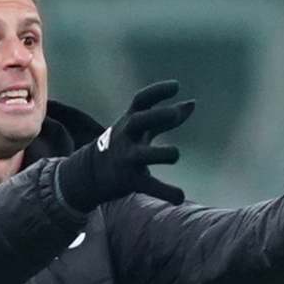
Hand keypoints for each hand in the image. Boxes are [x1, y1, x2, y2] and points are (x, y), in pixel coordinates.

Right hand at [57, 80, 194, 209]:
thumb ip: (168, 117)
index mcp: (130, 121)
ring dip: (161, 153)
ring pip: (142, 155)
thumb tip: (192, 103)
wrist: (90, 173)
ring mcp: (127, 158)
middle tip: (174, 114)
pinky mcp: (130, 180)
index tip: (176, 86)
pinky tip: (180, 197)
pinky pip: (148, 185)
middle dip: (156, 116)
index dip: (157, 91)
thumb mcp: (141, 128)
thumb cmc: (125, 143)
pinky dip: (165, 192)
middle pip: (139, 121)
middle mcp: (127, 137)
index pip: (141, 100)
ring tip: (175, 154)